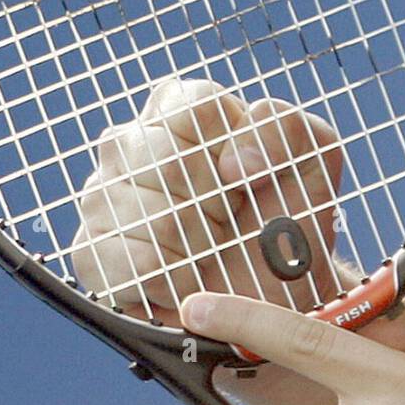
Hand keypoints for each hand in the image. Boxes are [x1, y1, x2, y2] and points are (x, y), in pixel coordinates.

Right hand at [71, 76, 341, 326]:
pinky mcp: (92, 250)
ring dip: (200, 247)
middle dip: (217, 204)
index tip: (251, 177)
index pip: (197, 107)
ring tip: (209, 251)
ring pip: (157, 216)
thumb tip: (234, 161)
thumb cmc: (286, 221)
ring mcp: (103, 194)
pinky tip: (185, 278)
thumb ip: (286, 127)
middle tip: (230, 222)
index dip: (235, 148)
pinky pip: (137, 263)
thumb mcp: (312, 159)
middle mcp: (131, 142)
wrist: (273, 297)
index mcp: (180, 109)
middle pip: (172, 162)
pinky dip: (175, 280)